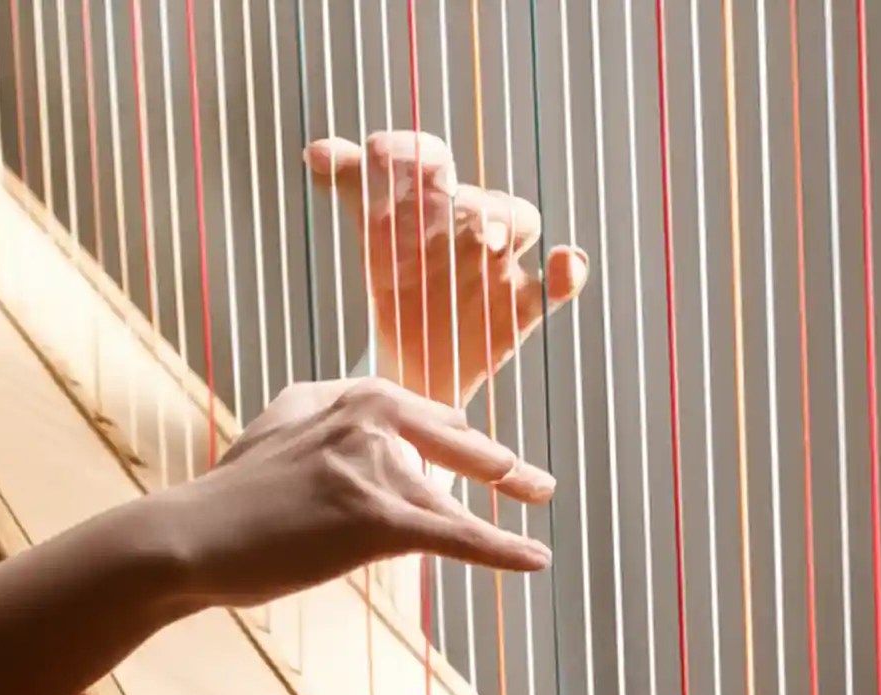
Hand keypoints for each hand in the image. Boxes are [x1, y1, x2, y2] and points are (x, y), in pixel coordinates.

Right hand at [160, 377, 555, 607]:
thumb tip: (365, 429)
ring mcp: (374, 463)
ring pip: (448, 500)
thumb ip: (327, 418)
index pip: (424, 415)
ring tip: (535, 520)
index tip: (492, 456)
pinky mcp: (377, 515)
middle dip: (500, 466)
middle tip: (539, 483)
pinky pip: (456, 534)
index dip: (463, 441)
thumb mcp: (280, 428)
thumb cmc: (232, 495)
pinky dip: (501, 549)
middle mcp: (366, 416)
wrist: (191, 536)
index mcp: (346, 396)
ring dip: (499, 516)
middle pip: (455, 442)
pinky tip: (535, 558)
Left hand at [304, 132, 588, 404]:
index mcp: (434, 198)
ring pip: (519, 223)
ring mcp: (501, 261)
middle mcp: (471, 221)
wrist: (411, 358)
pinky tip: (564, 264)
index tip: (385, 156)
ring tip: (491, 239)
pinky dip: (567, 271)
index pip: (428, 157)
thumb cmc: (396, 281)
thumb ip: (350, 182)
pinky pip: (558, 283)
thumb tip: (314, 151)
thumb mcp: (371, 230)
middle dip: (467, 200)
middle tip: (451, 207)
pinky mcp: (523, 303)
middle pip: (479, 194)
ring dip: (509, 223)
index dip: (411, 150)